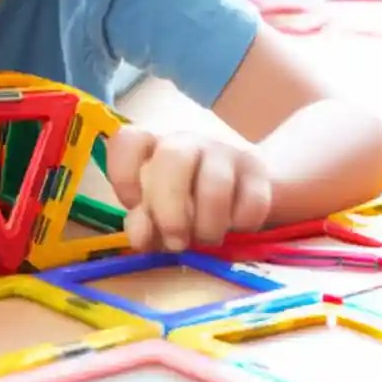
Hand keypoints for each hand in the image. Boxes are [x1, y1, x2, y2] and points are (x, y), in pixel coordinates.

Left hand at [107, 126, 271, 250]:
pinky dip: (242, 224)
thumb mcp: (156, 211)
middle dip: (171, 209)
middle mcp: (186, 140)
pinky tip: (236, 227)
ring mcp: (223, 150)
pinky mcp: (257, 168)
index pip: (128, 141)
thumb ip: (142, 223)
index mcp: (151, 144)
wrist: (238, 186)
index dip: (124, 176)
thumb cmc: (183, 201)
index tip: (133, 204)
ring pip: (215, 184)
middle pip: (173, 158)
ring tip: (206, 239)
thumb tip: (141, 237)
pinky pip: (252, 202)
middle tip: (176, 242)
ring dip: (208, 226)